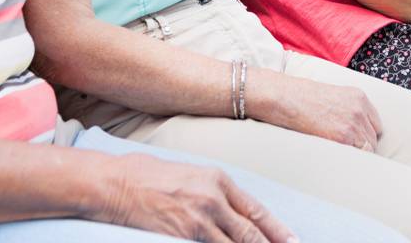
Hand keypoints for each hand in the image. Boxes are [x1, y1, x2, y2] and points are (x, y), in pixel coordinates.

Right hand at [99, 154, 295, 242]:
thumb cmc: (147, 176)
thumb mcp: (189, 174)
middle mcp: (214, 198)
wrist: (117, 183)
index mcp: (218, 179)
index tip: (293, 242)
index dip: (278, 230)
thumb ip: (214, 192)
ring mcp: (200, 218)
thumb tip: (232, 212)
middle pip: (252, 233)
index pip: (257, 210)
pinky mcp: (184, 235)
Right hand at [251, 72, 381, 152]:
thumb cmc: (302, 97)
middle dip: (361, 145)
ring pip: (367, 149)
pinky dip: (350, 159)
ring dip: (355, 154)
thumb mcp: (333, 96)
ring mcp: (353, 123)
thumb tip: (356, 132)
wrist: (285, 97)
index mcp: (359, 96)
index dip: (365, 134)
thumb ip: (349, 109)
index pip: (375, 124)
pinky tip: (337, 156)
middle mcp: (360, 109)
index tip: (355, 141)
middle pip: (373, 138)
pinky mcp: (343, 137)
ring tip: (339, 154)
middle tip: (344, 149)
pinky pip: (358, 156)